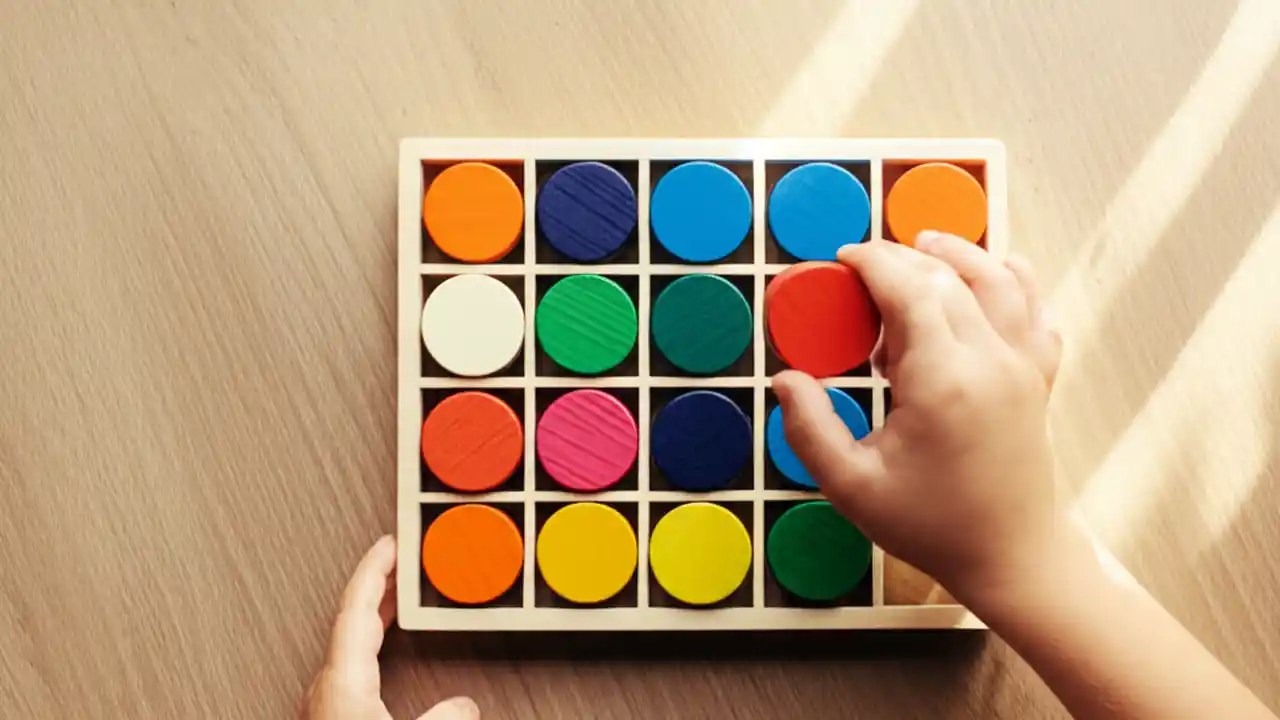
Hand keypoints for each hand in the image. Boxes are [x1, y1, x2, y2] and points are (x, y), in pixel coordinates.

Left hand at [300, 535, 480, 719]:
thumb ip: (444, 715)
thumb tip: (465, 706)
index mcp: (343, 679)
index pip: (356, 605)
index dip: (375, 568)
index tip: (391, 542)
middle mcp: (327, 685)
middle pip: (353, 616)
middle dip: (380, 583)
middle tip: (404, 559)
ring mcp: (324, 700)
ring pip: (349, 640)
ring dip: (375, 612)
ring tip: (400, 596)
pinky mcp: (328, 714)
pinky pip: (350, 662)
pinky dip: (370, 641)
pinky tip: (382, 648)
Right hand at [772, 232, 1062, 603]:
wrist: (1012, 557)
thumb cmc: (931, 526)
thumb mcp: (851, 486)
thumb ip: (810, 429)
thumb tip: (786, 379)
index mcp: (943, 381)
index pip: (910, 289)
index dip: (872, 262)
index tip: (843, 259)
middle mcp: (990, 361)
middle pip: (948, 276)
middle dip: (902, 258)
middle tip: (864, 268)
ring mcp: (1022, 366)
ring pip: (998, 280)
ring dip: (959, 253)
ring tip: (924, 245)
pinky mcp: (1039, 378)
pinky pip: (1036, 310)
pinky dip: (1016, 280)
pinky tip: (996, 271)